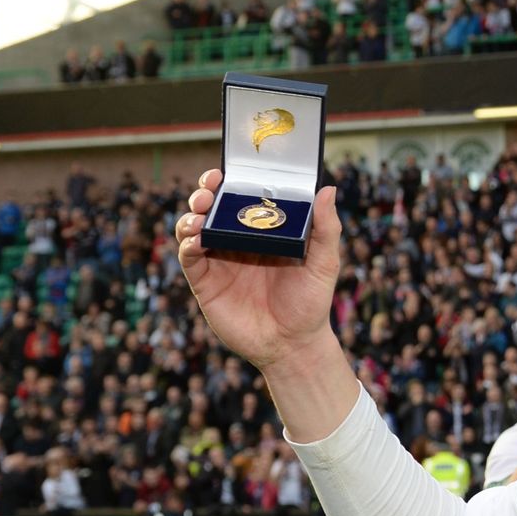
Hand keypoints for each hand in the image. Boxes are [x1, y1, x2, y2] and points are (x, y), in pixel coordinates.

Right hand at [176, 169, 342, 372]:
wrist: (293, 344)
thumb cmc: (311, 302)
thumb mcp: (324, 262)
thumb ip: (326, 228)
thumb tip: (328, 189)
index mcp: (263, 230)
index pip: (240, 197)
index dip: (229, 182)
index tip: (226, 171)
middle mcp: (237, 241)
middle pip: (211, 208)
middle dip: (203, 193)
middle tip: (208, 190)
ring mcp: (219, 260)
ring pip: (193, 228)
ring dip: (190, 216)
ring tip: (199, 214)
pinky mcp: (205, 282)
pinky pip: (189, 257)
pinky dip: (187, 244)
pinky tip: (196, 240)